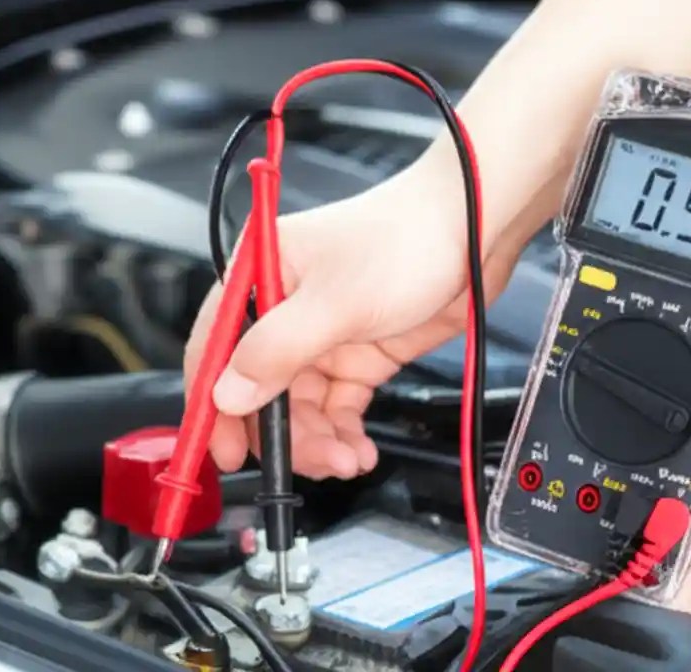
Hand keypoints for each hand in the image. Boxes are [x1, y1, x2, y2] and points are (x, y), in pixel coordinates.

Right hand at [184, 155, 542, 479]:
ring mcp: (322, 332)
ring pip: (299, 405)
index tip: (223, 450)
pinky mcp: (358, 353)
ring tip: (347, 459)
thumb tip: (226, 395)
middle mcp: (284, 306)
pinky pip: (337, 406)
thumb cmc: (408, 240)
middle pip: (259, 387)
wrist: (477, 231)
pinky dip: (344, 432)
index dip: (213, 402)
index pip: (215, 346)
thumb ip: (276, 351)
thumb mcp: (336, 301)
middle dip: (282, 431)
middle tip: (313, 460)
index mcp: (260, 274)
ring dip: (319, 440)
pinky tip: (359, 450)